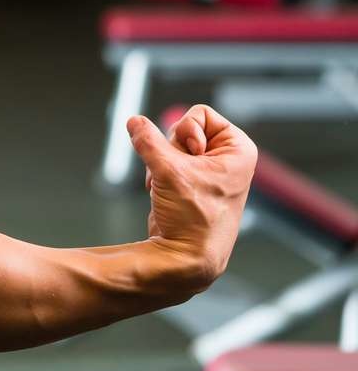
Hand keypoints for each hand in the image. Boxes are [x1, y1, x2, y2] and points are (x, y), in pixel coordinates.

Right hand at [128, 105, 256, 292]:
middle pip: (183, 129)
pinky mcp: (191, 182)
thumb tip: (134, 121)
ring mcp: (207, 170)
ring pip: (170, 146)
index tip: (192, 155)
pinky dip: (159, 174)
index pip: (201, 114)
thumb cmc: (194, 218)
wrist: (186, 256)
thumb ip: (148, 140)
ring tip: (170, 187)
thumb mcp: (169, 170)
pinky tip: (163, 192)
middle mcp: (226, 158)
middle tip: (179, 173)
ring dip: (162, 164)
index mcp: (237, 150)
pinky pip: (166, 162)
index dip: (187, 131)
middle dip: (171, 150)